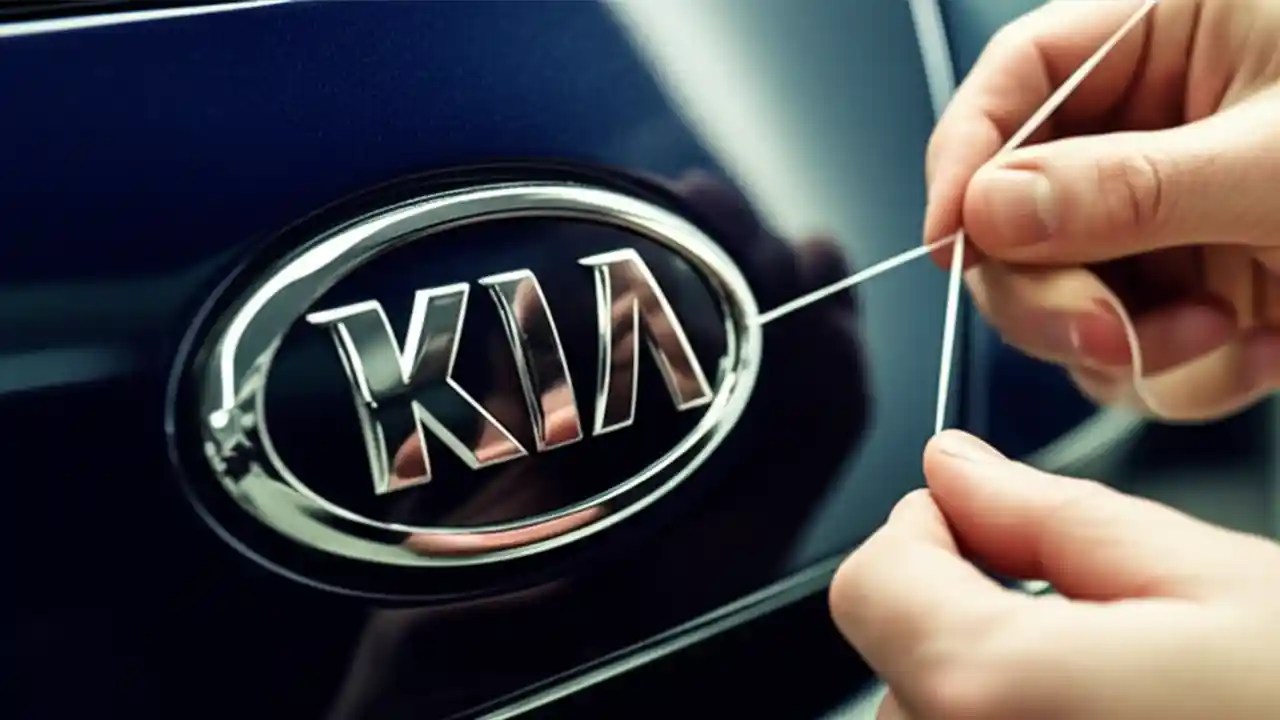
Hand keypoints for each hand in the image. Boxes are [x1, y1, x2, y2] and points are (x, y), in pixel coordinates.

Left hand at [829, 430, 1279, 719]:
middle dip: (972, 623)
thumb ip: (1048, 518)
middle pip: (900, 664)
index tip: (988, 529)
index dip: (928, 536)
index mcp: (990, 693)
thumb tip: (955, 469)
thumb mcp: (1209, 584)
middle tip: (1100, 640)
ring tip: (1121, 711)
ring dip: (995, 700)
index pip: (869, 583)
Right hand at [926, 0, 1279, 419]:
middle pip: (1020, 210)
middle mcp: (1154, 125)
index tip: (950, 239)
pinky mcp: (1205, 285)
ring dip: (1131, 344)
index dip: (966, 158)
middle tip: (1101, 333)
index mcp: (1168, 35)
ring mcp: (1174, 214)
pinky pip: (1139, 347)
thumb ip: (1128, 187)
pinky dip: (1188, 372)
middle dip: (1052, 289)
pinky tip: (1263, 348)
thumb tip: (991, 209)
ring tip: (1226, 338)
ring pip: (1071, 294)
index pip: (1017, 81)